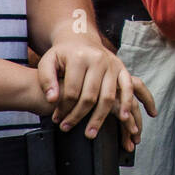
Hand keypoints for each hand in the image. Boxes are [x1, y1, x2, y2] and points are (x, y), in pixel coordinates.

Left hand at [36, 37, 156, 151]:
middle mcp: (98, 59)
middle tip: (67, 128)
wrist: (82, 41)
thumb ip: (46, 79)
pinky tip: (124, 118)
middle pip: (90, 96)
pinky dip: (127, 103)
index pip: (72, 90)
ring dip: (99, 117)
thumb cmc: (63, 56)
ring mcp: (112, 64)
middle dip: (77, 116)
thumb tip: (53, 100)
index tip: (57, 119)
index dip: (63, 108)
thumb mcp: (48, 62)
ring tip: (90, 133)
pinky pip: (128, 88)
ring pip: (108, 97)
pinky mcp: (122, 69)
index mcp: (79, 57)